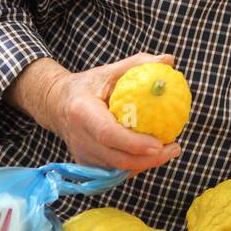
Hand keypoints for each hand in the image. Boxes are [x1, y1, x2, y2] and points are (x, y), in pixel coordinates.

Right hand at [45, 52, 182, 172]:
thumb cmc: (88, 85)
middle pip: (116, 158)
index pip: (108, 133)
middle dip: (148, 159)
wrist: (56, 104)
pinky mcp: (86, 164)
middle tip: (174, 148)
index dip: (134, 143)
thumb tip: (169, 60)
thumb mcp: (109, 71)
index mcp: (82, 112)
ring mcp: (81, 155)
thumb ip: (138, 64)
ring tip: (169, 149)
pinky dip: (135, 165)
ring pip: (117, 169)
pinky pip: (114, 171)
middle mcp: (79, 138)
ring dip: (145, 163)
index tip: (159, 143)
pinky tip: (151, 154)